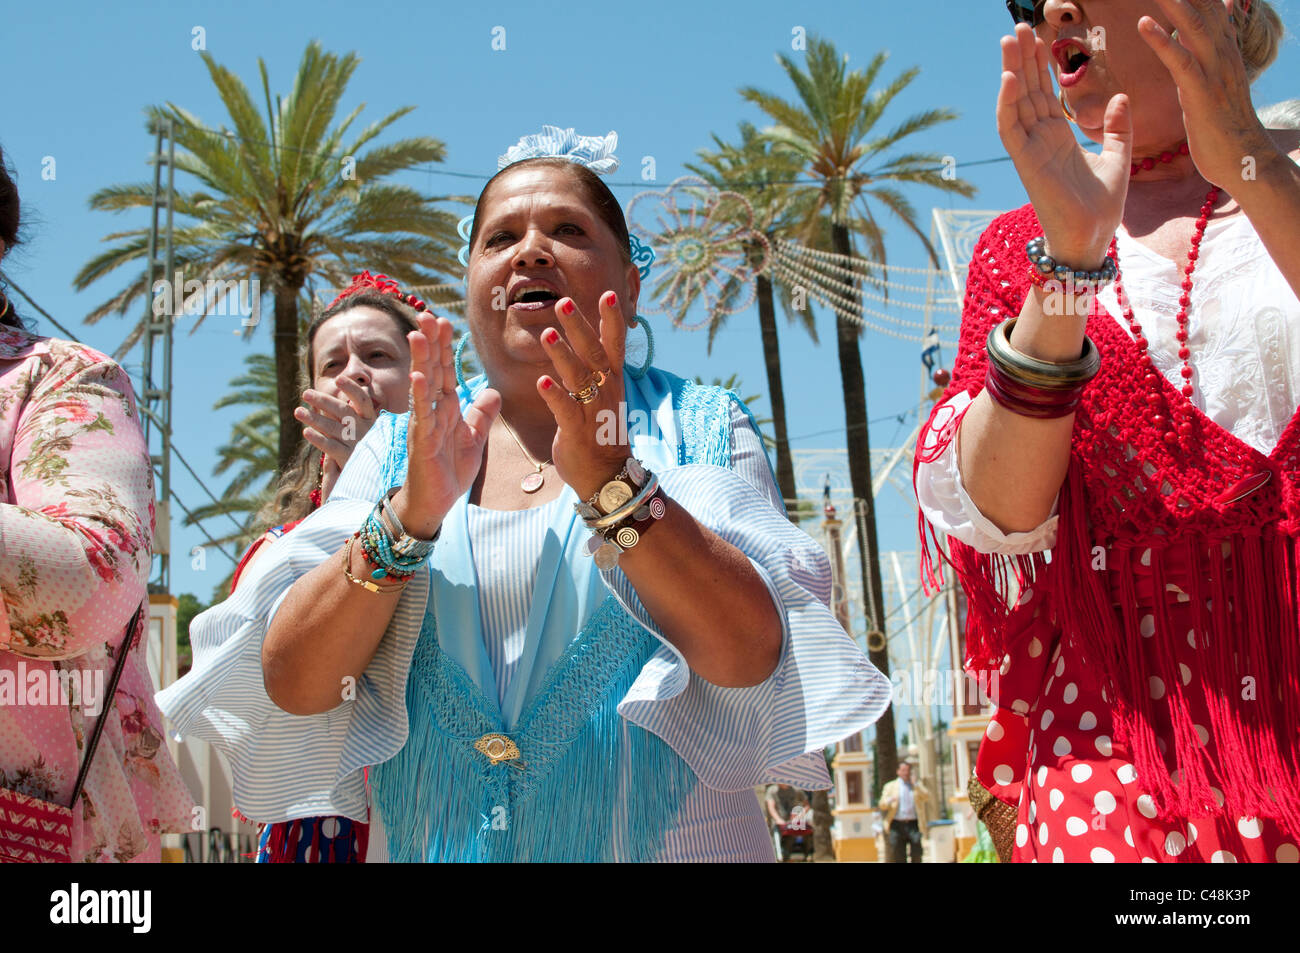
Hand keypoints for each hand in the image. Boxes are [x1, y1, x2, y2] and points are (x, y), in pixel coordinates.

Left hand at [296, 375, 378, 475]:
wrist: (376, 478)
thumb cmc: (365, 449)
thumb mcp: (363, 431)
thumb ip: (349, 416)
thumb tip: (330, 401)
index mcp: (370, 420)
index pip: (362, 400)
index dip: (351, 388)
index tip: (338, 379)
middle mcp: (365, 430)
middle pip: (342, 410)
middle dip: (323, 401)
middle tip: (305, 393)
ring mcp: (357, 444)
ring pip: (333, 428)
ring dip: (314, 418)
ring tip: (298, 411)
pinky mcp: (349, 459)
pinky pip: (331, 447)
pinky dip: (318, 439)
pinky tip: (306, 432)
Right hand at [391, 314, 500, 537]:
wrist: (435, 502)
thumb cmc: (449, 470)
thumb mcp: (474, 437)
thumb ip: (482, 413)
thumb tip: (494, 391)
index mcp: (445, 408)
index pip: (445, 371)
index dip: (445, 347)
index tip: (445, 321)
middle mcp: (432, 410)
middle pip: (432, 370)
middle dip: (430, 342)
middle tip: (427, 314)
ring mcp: (425, 424)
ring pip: (423, 386)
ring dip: (421, 359)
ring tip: (418, 333)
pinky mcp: (422, 441)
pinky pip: (422, 415)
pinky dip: (420, 395)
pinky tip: (419, 376)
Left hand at [536, 291, 633, 500]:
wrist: (607, 476)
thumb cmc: (601, 432)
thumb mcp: (603, 396)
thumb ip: (594, 368)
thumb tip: (585, 339)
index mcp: (612, 381)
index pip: (615, 344)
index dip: (612, 319)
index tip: (609, 293)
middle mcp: (606, 392)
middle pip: (594, 354)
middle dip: (579, 327)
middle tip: (564, 302)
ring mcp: (593, 412)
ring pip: (579, 378)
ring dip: (563, 355)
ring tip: (548, 333)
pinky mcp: (577, 432)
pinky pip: (566, 410)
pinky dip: (554, 395)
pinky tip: (542, 381)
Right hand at [996, 23, 1130, 264]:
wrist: (1093, 236)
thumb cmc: (1102, 206)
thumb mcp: (1119, 157)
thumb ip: (1119, 128)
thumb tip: (1123, 97)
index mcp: (1059, 137)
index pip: (1045, 93)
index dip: (1042, 66)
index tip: (1041, 38)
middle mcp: (1040, 140)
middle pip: (1027, 91)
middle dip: (1023, 58)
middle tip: (1017, 26)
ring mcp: (1030, 150)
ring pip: (1015, 102)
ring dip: (1011, 71)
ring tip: (1009, 40)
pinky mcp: (1025, 163)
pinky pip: (1011, 129)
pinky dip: (1008, 103)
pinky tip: (1010, 78)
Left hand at [1138, 0, 1275, 189]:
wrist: (1241, 157)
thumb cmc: (1223, 120)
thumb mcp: (1219, 73)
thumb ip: (1216, 39)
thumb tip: (1219, 7)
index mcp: (1223, 45)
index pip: (1209, 2)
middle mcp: (1221, 50)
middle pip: (1201, 4)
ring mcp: (1213, 68)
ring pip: (1193, 23)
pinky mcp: (1200, 90)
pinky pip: (1180, 60)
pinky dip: (1162, 39)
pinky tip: (1144, 23)